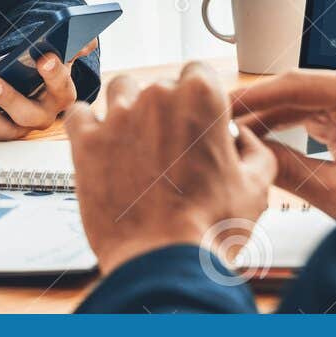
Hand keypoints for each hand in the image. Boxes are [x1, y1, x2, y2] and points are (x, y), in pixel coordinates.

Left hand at [0, 39, 97, 141]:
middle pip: (28, 116)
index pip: (62, 89)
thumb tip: (87, 39)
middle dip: (10, 101)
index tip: (45, 56)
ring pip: (1, 131)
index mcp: (60, 98)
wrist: (27, 87)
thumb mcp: (58, 54)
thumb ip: (73, 44)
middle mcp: (39, 118)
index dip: (54, 74)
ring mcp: (13, 129)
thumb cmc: (41, 69)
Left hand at [65, 62, 275, 277]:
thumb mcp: (256, 185)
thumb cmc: (211, 227)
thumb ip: (253, 150)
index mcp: (201, 96)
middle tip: (171, 150)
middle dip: (166, 112)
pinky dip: (87, 125)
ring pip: (120, 90)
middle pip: (160, 86)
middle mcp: (156, 96)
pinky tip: (99, 145)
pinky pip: (79, 114)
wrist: (164, 263)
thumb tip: (242, 139)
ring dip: (128, 109)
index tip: (196, 122)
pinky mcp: (85, 142)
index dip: (199, 100)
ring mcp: (117, 117)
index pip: (198, 73)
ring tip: (135, 143)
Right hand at [231, 62, 335, 219]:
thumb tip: (247, 153)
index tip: (220, 106)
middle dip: (251, 109)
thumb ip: (290, 171)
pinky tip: (248, 136)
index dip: (252, 97)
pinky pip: (298, 112)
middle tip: (211, 124)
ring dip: (259, 119)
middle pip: (289, 91)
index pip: (295, 85)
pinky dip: (274, 126)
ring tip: (223, 133)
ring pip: (289, 102)